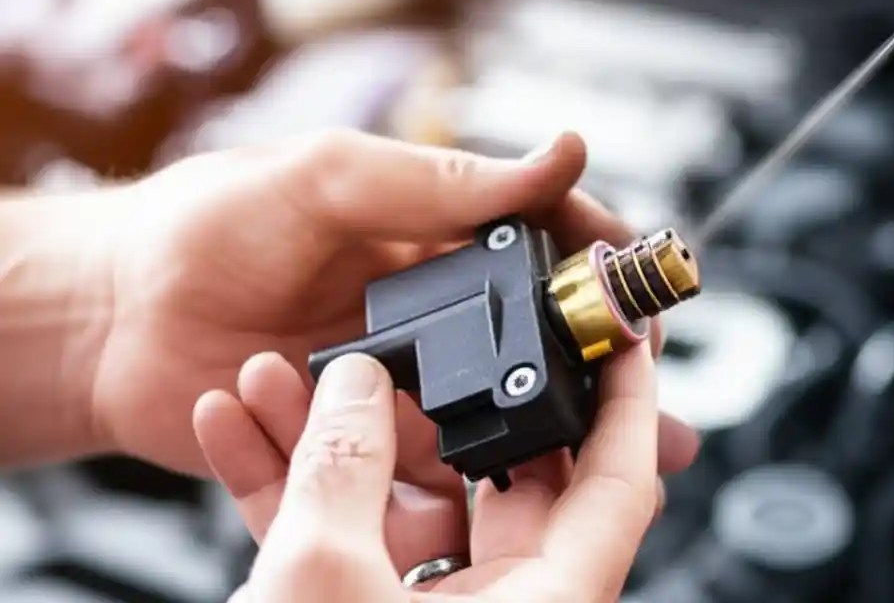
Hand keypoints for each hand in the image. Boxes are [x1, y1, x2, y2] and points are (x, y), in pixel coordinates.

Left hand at [89, 129, 698, 474]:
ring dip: (555, 435)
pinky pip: (423, 470)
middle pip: (535, 339)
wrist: (109, 321)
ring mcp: (398, 380)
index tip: (639, 279)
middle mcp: (424, 308)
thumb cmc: (201, 228)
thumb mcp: (324, 176)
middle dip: (599, 364)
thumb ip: (438, 177)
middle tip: (647, 386)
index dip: (595, 257)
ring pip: (497, 415)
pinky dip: (466, 480)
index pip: (539, 239)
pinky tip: (514, 484)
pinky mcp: (360, 442)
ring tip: (613, 452)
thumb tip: (556, 152)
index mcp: (426, 230)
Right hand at [196, 346, 666, 602]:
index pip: (621, 482)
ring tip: (285, 377)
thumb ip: (342, 470)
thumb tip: (353, 389)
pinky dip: (297, 491)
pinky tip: (243, 436)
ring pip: (408, 500)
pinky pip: (350, 540)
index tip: (626, 336)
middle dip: (437, 397)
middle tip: (415, 337)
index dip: (629, 400)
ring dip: (339, 437)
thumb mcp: (320, 586)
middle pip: (501, 476)